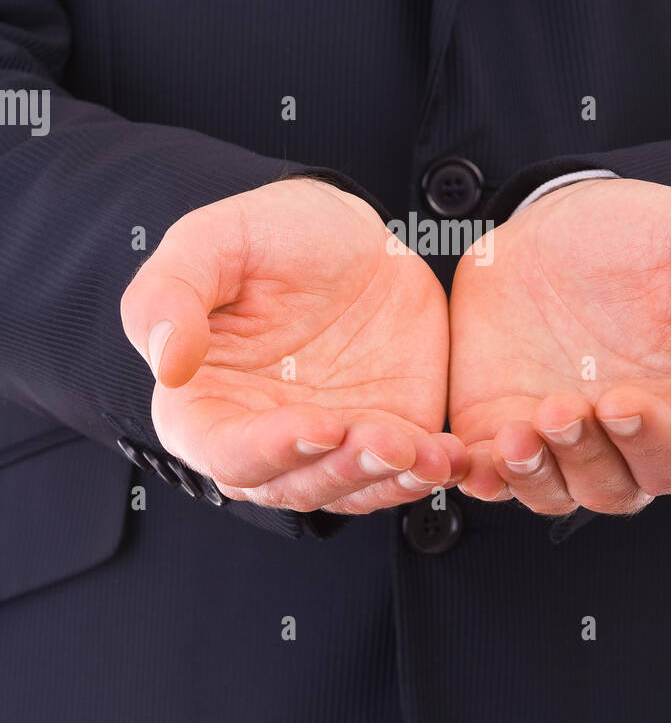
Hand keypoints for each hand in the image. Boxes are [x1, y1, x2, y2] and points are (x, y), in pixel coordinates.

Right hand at [121, 179, 464, 513]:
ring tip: (427, 454)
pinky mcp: (388, 436)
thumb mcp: (210, 242)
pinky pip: (404, 473)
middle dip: (342, 471)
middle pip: (292, 484)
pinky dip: (428, 474)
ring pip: (352, 489)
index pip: (221, 450)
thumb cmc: (268, 235)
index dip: (266, 449)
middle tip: (386, 440)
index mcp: (204, 402)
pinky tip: (451, 456)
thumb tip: (167, 363)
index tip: (318, 425)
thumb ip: (169, 296)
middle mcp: (264, 436)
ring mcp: (329, 443)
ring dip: (389, 481)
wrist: (351, 233)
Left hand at [449, 178, 670, 514]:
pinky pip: (487, 476)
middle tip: (558, 406)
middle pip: (614, 490)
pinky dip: (477, 478)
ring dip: (531, 475)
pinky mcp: (497, 431)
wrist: (556, 223)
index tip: (621, 402)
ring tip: (514, 433)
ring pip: (550, 494)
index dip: (656, 444)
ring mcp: (560, 444)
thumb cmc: (647, 234)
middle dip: (585, 458)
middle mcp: (626, 443)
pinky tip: (463, 458)